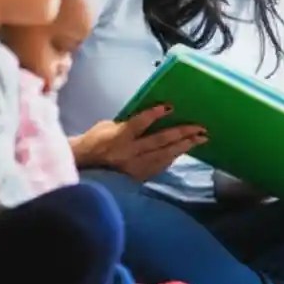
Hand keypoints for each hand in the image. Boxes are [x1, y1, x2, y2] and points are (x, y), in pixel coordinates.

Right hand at [70, 105, 205, 182]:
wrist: (83, 167)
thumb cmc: (95, 141)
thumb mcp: (107, 127)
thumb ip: (128, 123)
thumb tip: (150, 116)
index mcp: (118, 138)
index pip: (138, 124)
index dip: (153, 115)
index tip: (169, 107)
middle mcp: (128, 153)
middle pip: (159, 141)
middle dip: (181, 133)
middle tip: (200, 127)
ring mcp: (135, 167)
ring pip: (165, 155)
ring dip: (184, 146)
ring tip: (201, 139)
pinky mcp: (139, 177)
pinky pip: (161, 165)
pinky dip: (174, 156)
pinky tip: (186, 150)